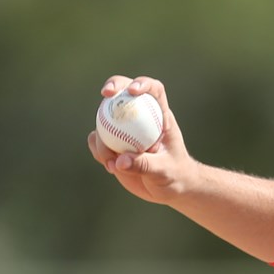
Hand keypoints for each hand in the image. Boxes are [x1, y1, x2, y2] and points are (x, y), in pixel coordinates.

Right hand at [87, 75, 196, 204]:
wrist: (168, 189)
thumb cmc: (174, 176)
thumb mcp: (164, 171)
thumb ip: (144, 165)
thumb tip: (120, 160)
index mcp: (160, 116)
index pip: (154, 91)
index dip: (143, 84)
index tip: (133, 91)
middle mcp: (140, 117)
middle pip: (125, 92)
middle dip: (113, 86)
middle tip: (105, 94)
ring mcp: (124, 129)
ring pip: (105, 119)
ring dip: (102, 137)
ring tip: (112, 163)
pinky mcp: (112, 143)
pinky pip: (98, 141)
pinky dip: (99, 151)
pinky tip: (110, 167)